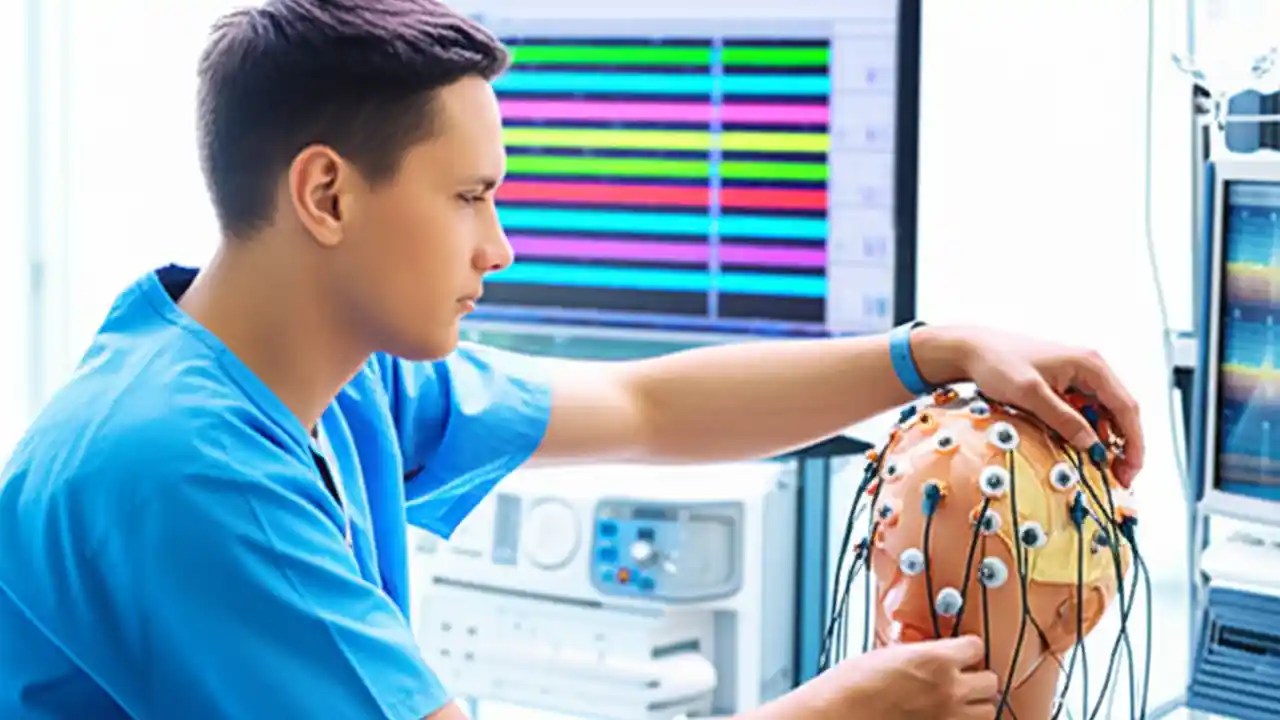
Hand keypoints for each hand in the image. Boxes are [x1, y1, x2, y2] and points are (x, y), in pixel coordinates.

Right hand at [762, 636, 996, 719]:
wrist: (836, 716)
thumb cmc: (851, 686)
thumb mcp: (888, 655)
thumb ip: (919, 656)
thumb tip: (931, 659)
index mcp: (935, 660)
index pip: (976, 647)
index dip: (966, 650)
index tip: (960, 653)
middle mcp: (950, 690)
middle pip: (990, 682)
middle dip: (975, 679)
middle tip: (959, 679)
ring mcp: (948, 719)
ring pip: (987, 711)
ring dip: (973, 705)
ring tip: (953, 703)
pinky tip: (941, 717)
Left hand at [913, 325, 1143, 486]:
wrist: (972, 350)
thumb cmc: (998, 364)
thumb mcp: (1030, 394)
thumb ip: (1063, 419)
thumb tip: (1094, 447)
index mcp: (1091, 365)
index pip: (1126, 407)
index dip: (1134, 442)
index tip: (1131, 471)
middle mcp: (1091, 369)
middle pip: (1120, 412)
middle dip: (1124, 446)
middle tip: (1120, 479)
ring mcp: (1078, 377)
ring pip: (1104, 415)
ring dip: (1106, 442)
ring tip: (1102, 471)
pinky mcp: (1064, 386)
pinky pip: (1085, 413)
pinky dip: (1087, 433)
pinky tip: (1081, 452)